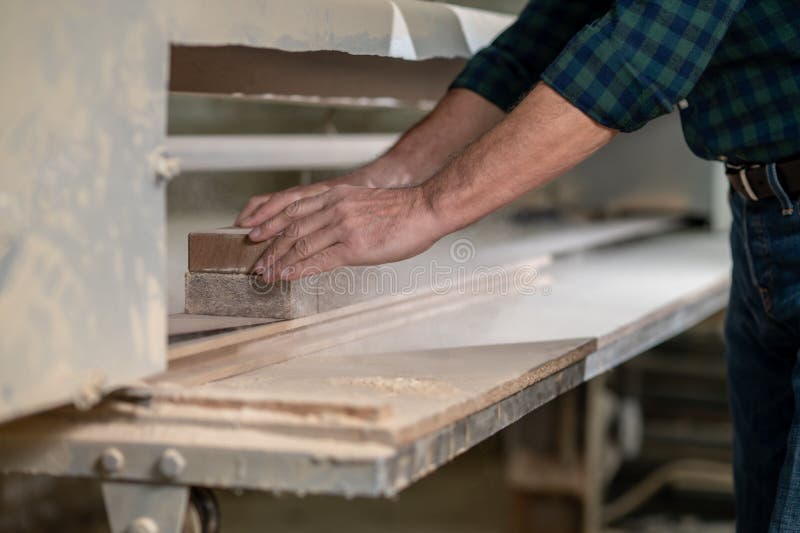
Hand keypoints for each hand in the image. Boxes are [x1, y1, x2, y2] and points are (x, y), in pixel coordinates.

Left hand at [246, 184, 441, 281]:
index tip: (253, 234)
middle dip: (269, 247)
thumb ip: (340, 212)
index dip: (269, 222)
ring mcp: (343, 227)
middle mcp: (334, 208)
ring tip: (265, 274)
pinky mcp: (355, 247)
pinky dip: (299, 270)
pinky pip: (319, 260)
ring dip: (279, 262)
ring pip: (301, 246)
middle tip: (255, 262)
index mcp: (335, 196)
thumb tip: (325, 230)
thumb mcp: (361, 201)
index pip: (292, 209)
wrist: (424, 210)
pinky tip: (286, 276)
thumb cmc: (400, 210)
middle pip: (291, 228)